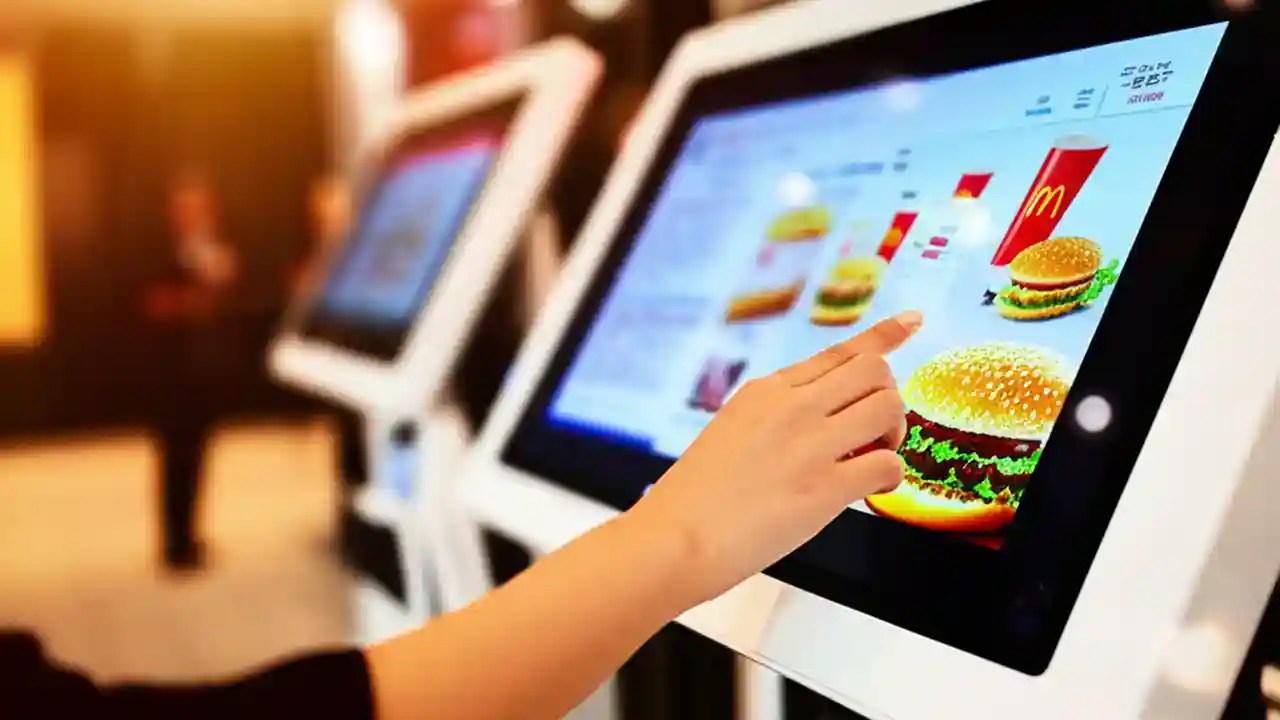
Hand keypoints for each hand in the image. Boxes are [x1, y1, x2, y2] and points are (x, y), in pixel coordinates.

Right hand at [629, 311, 921, 605]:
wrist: (673, 540)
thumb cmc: (695, 500)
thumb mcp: (731, 432)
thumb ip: (775, 418)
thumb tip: (824, 423)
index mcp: (767, 391)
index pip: (839, 352)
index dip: (883, 336)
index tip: (913, 322)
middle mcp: (791, 407)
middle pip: (875, 371)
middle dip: (889, 399)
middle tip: (876, 435)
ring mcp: (809, 444)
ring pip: (889, 408)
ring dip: (895, 436)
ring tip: (871, 461)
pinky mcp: (823, 488)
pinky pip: (888, 465)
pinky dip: (890, 479)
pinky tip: (871, 492)